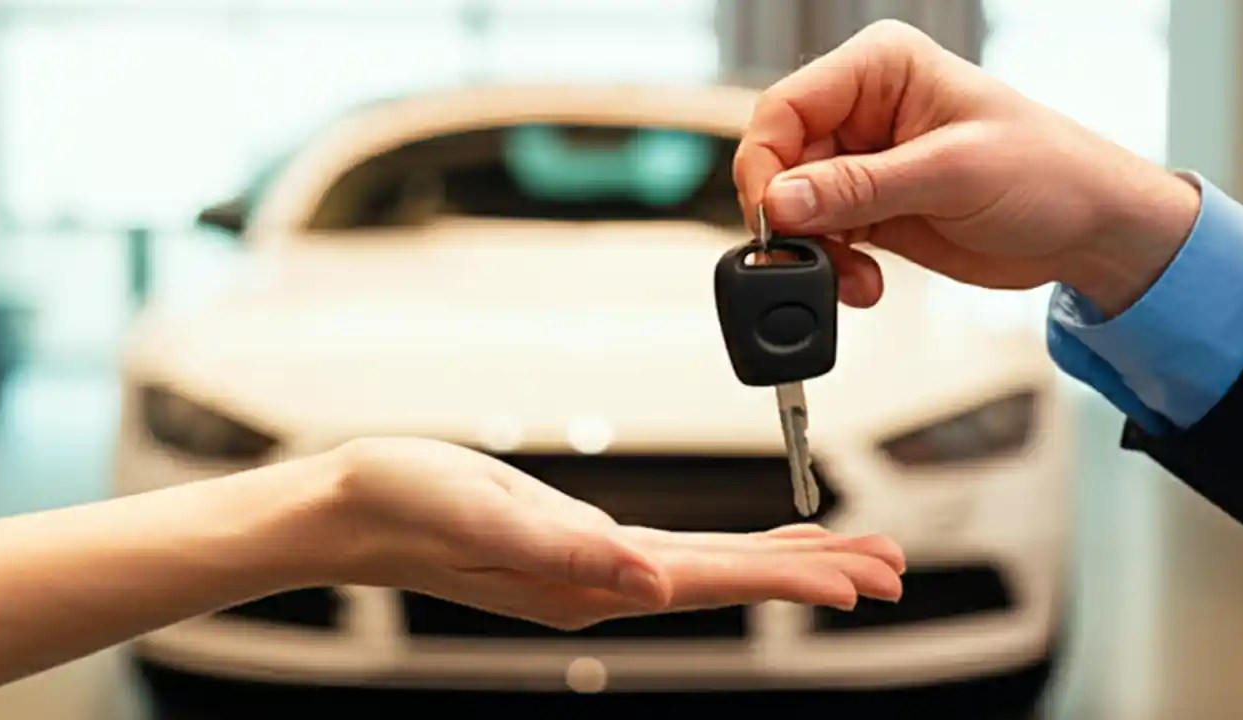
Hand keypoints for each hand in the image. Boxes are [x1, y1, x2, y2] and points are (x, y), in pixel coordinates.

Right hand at [315, 437, 904, 629]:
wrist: (350, 507)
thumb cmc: (405, 503)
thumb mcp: (484, 514)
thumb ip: (568, 549)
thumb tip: (650, 579)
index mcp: (589, 579)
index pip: (713, 579)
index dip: (792, 579)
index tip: (866, 581)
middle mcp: (601, 583)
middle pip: (729, 580)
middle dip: (813, 574)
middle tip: (892, 570)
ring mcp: (591, 568)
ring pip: (710, 567)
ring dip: (780, 562)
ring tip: (846, 559)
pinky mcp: (577, 544)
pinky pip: (675, 549)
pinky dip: (726, 547)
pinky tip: (744, 545)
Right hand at [733, 20, 1201, 317]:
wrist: (1092, 230)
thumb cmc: (1051, 172)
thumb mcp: (952, 174)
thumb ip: (859, 187)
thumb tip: (780, 200)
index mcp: (881, 68)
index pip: (785, 108)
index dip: (767, 165)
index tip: (776, 217)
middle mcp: (863, 110)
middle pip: (780, 162)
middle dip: (793, 220)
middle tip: (816, 257)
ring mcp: (864, 162)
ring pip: (794, 209)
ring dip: (814, 253)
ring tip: (855, 278)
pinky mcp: (870, 208)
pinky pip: (821, 240)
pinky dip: (833, 269)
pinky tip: (865, 283)